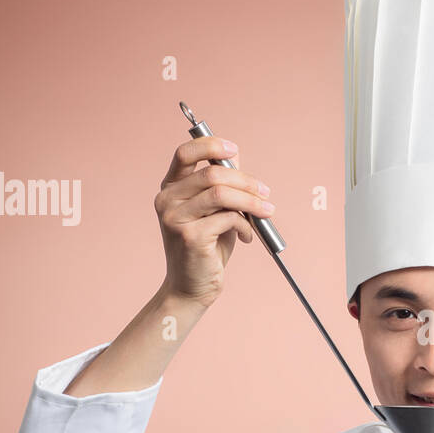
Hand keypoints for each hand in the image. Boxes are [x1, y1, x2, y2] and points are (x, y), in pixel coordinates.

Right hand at [154, 136, 275, 307]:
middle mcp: (167, 200)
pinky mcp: (190, 236)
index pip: (185, 153)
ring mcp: (175, 218)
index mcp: (170, 188)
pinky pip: (228, 218)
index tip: (234, 149)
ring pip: (221, 194)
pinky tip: (247, 237)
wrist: (192, 287)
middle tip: (265, 192)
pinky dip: (245, 225)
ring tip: (266, 212)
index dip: (211, 145)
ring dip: (251, 201)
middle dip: (246, 181)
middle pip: (212, 173)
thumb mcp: (214, 211)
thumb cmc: (207, 248)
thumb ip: (221, 185)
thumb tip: (235, 157)